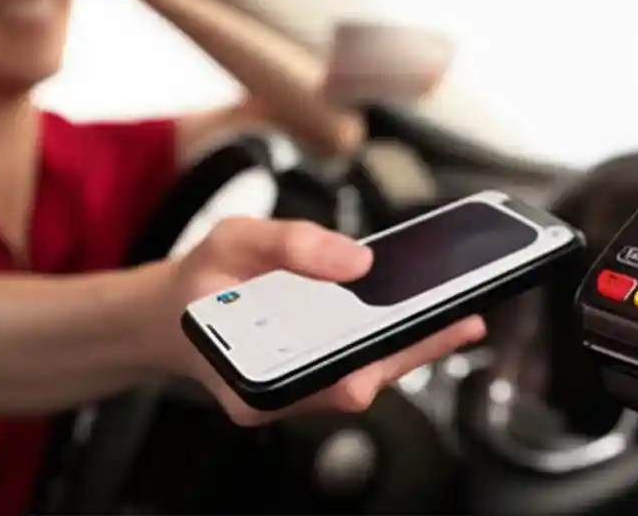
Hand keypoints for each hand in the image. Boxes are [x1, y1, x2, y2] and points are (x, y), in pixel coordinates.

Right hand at [147, 217, 486, 426]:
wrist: (171, 311)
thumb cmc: (198, 281)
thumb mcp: (230, 240)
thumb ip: (291, 244)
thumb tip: (358, 260)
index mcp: (254, 379)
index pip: (335, 381)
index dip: (386, 357)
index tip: (425, 331)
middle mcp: (283, 397)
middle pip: (364, 378)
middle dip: (418, 348)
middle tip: (465, 318)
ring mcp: (299, 390)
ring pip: (367, 372)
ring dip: (412, 343)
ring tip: (459, 313)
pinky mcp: (311, 375)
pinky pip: (358, 360)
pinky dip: (390, 337)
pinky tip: (420, 313)